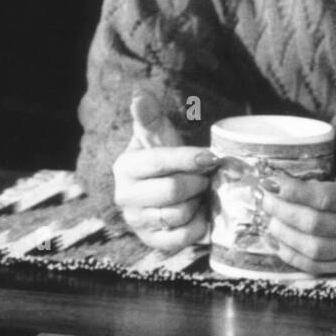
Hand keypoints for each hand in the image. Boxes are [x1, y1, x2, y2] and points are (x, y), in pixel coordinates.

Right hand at [112, 89, 217, 253]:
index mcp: (125, 167)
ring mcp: (137, 222)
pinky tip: (199, 214)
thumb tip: (139, 93)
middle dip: (195, 183)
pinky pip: (182, 238)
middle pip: (171, 191)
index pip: (158, 162)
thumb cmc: (164, 157)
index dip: (187, 159)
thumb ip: (149, 116)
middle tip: (205, 177)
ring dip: (197, 204)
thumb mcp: (157, 134)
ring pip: (178, 215)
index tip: (211, 156)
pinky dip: (197, 226)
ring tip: (199, 194)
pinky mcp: (152, 242)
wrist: (163, 189)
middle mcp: (125, 197)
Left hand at [261, 125, 335, 275]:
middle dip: (284, 211)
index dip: (297, 191)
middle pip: (316, 225)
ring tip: (267, 218)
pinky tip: (279, 245)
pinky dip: (296, 259)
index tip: (274, 180)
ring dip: (285, 236)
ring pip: (315, 249)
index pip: (328, 198)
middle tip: (264, 196)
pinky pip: (320, 268)